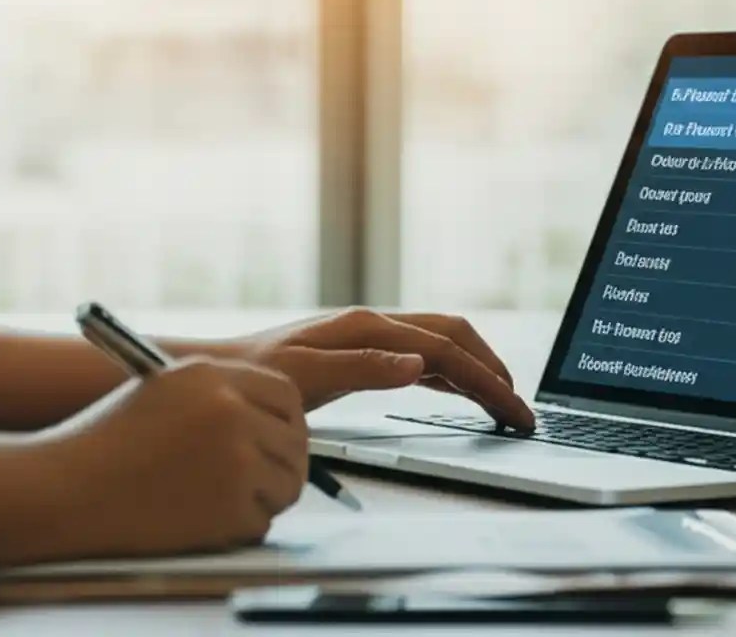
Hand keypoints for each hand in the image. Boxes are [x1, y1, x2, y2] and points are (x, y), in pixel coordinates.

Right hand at [42, 358, 307, 556]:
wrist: (60, 490)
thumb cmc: (103, 444)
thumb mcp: (162, 392)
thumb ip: (219, 395)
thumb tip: (273, 419)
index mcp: (212, 376)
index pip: (286, 395)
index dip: (287, 421)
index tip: (280, 439)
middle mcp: (230, 409)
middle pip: (295, 441)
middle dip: (282, 464)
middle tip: (263, 480)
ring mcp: (235, 458)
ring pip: (287, 482)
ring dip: (263, 498)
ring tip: (218, 501)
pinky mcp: (230, 504)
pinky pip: (262, 521)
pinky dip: (239, 528)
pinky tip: (201, 521)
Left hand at [226, 309, 534, 430]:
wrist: (215, 372)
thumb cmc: (252, 377)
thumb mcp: (304, 377)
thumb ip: (363, 368)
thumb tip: (420, 364)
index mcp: (369, 327)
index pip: (448, 351)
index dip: (487, 381)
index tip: (514, 412)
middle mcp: (376, 324)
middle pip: (457, 336)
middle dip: (494, 370)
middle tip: (520, 410)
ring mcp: (372, 336)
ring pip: (445, 344)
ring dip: (478, 370)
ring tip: (504, 403)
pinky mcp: (365, 351)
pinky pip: (425, 356)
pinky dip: (453, 374)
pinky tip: (462, 392)